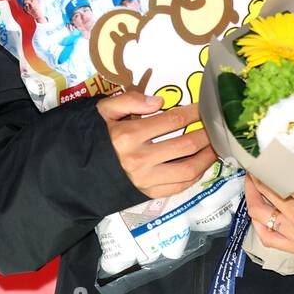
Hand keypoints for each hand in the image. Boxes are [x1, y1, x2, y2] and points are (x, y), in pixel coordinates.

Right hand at [97, 92, 216, 198]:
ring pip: (188, 169)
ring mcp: (145, 180)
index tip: (205, 107)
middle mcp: (139, 159)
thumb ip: (130, 100)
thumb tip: (159, 101)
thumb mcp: (104, 110)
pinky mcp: (148, 193)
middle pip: (186, 144)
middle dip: (206, 133)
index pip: (173, 120)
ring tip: (214, 145)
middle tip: (215, 125)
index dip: (194, 112)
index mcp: (128, 135)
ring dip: (207, 156)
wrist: (78, 172)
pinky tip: (201, 163)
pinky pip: (179, 186)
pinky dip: (195, 174)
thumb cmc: (94, 136)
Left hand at [243, 175, 293, 258]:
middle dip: (255, 182)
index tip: (261, 164)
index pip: (279, 182)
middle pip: (267, 195)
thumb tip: (284, 170)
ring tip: (250, 190)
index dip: (267, 171)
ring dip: (252, 199)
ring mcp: (292, 234)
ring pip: (261, 215)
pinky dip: (256, 225)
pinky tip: (254, 216)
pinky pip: (267, 237)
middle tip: (252, 174)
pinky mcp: (291, 247)